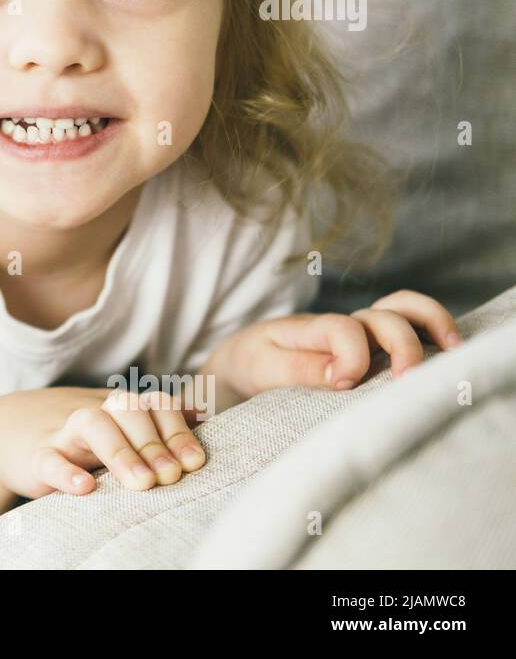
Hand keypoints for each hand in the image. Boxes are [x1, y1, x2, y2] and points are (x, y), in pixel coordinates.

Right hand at [0, 386, 206, 501]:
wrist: (7, 432)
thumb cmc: (76, 436)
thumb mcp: (116, 425)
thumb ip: (155, 420)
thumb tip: (201, 415)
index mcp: (118, 407)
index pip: (154, 404)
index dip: (176, 430)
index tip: (195, 462)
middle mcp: (95, 413)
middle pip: (127, 408)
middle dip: (154, 442)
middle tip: (171, 476)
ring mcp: (64, 432)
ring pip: (92, 425)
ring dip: (121, 452)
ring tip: (143, 483)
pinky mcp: (36, 456)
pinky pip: (50, 460)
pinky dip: (67, 473)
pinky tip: (86, 487)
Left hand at [210, 288, 462, 400]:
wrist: (242, 359)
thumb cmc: (253, 364)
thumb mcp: (263, 368)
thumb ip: (298, 370)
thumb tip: (342, 376)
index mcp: (312, 329)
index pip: (343, 329)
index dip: (350, 356)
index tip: (343, 384)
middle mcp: (343, 326)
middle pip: (384, 316)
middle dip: (403, 343)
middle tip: (408, 379)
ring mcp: (362, 333)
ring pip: (403, 311)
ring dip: (432, 323)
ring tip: (454, 348)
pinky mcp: (373, 348)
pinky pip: (409, 328)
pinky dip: (433, 333)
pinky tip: (449, 355)